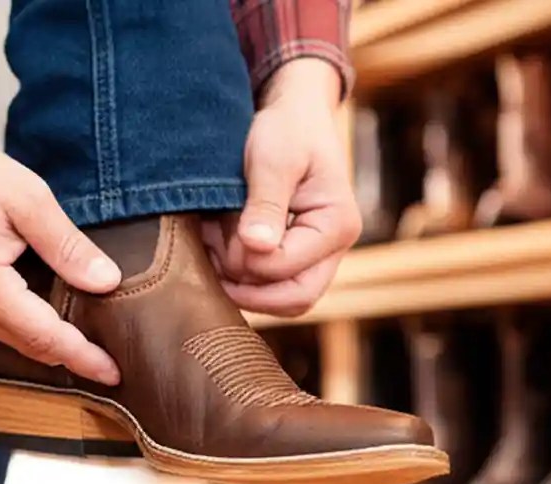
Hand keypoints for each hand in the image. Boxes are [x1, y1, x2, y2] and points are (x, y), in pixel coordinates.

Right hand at [0, 103, 121, 384]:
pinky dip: (12, 322)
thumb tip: (107, 282)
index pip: (44, 336)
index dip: (83, 357)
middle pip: (25, 344)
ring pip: (4, 337)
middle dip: (67, 354)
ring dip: (39, 336)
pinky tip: (33, 308)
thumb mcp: (28, 199)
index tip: (114, 374)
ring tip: (77, 333)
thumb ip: (67, 246)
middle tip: (107, 360)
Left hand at [208, 58, 360, 316]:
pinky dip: (241, 277)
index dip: (244, 259)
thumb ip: (266, 203)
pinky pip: (271, 287)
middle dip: (244, 284)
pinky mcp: (298, 258)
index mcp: (338, 224)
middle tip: (212, 249)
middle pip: (293, 300)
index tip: (216, 229)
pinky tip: (219, 246)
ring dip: (240, 282)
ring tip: (214, 243)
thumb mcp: (273, 158)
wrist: (295, 116)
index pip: (286, 269)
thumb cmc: (287, 129)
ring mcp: (318, 258)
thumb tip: (257, 247)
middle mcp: (335, 250)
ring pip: (280, 300)